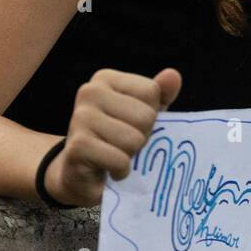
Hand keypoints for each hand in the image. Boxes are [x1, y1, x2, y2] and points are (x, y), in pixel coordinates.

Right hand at [45, 66, 182, 206]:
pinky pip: (120, 160)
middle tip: (123, 144)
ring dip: (130, 156)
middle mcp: (89, 92)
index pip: (151, 92)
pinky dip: (121, 171)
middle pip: (145, 116)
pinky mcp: (78, 147)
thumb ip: (160, 95)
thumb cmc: (117, 139)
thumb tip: (173, 75)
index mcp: (105, 78)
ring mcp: (80, 118)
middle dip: (142, 137)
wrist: (80, 175)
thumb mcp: (143, 114)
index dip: (150, 115)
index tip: (132, 125)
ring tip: (115, 155)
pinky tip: (109, 170)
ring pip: (134, 140)